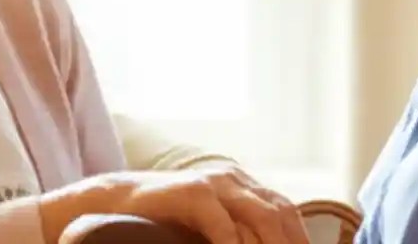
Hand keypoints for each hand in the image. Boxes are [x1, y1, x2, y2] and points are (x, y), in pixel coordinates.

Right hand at [42, 165, 307, 243]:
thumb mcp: (212, 227)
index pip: (286, 211)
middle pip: (280, 213)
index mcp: (243, 185)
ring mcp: (214, 181)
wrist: (117, 202)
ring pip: (261, 216)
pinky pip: (224, 224)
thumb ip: (240, 235)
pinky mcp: (193, 191)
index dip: (300, 238)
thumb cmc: (166, 220)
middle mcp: (234, 178)